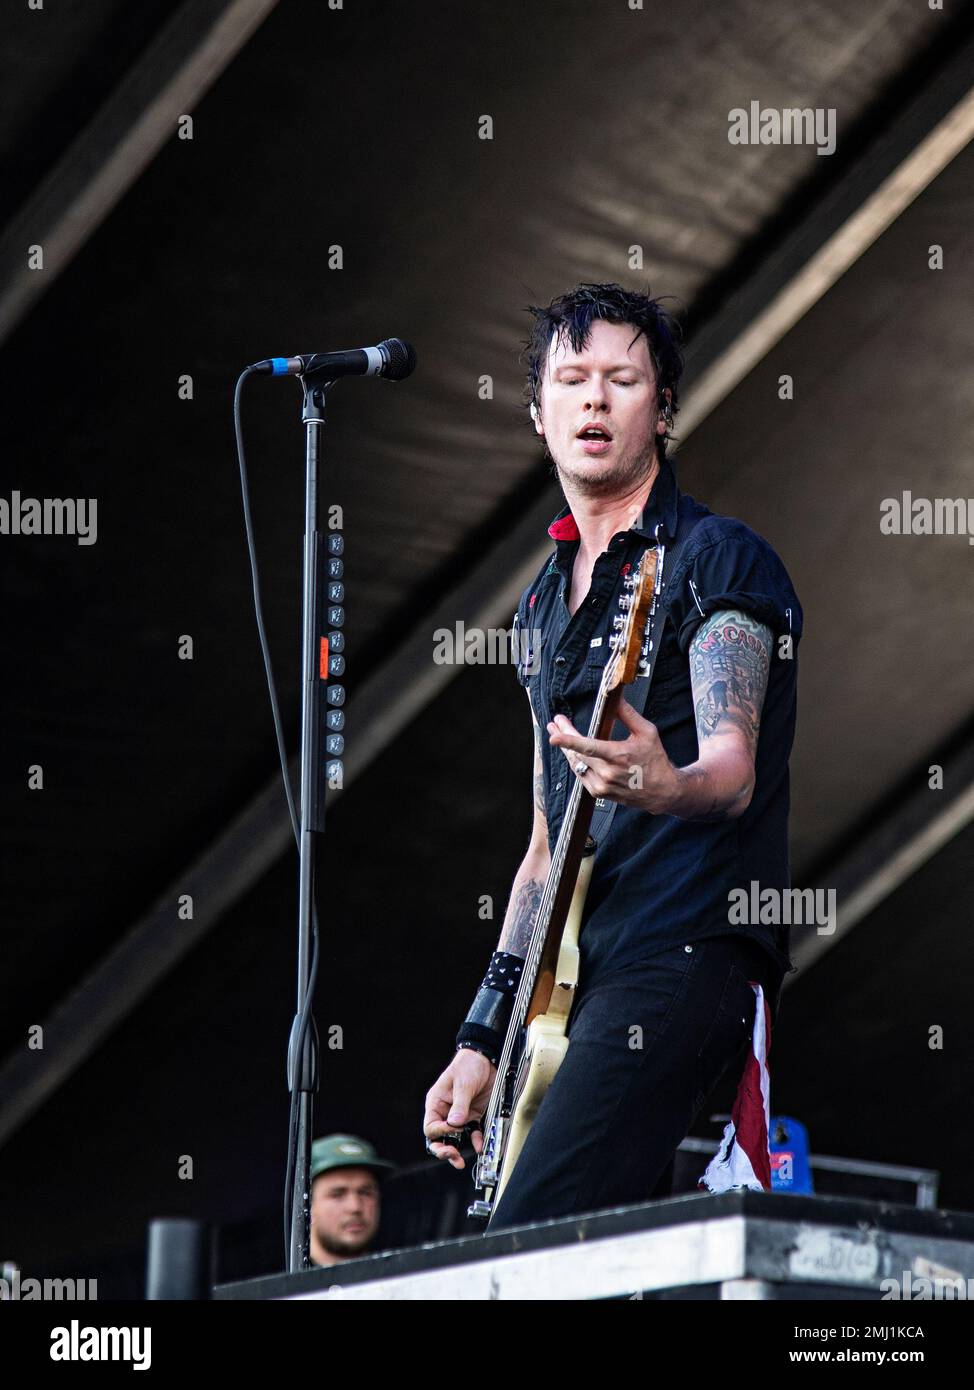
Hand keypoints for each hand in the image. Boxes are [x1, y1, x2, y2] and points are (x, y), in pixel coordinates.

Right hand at [423, 1050, 494, 1169]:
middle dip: (443, 1149)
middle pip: (438, 1138)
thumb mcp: (463, 1084)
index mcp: (436, 1103)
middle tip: (452, 1156)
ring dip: (457, 1151)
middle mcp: (445, 1112)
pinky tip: (480, 1146)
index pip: (431, 1126)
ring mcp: (459, 1116)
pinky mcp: (473, 1116)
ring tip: (459, 1162)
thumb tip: (454, 1124)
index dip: (439, 1132)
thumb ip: (459, 1105)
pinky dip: (475, 1140)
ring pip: (454, 1139)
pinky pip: (472, 1133)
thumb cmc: (468, 1066)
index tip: (452, 1129)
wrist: (487, 1059)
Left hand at [546, 696, 679, 813]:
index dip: (569, 740)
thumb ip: (628, 715)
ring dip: (567, 749)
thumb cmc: (656, 761)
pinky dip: (577, 762)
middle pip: (576, 754)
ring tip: (558, 734)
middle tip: (555, 724)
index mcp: (618, 756)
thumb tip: (615, 699)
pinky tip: (574, 752)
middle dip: (563, 736)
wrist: (662, 791)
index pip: (588, 747)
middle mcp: (607, 773)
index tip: (554, 735)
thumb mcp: (647, 732)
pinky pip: (581, 775)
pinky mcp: (599, 793)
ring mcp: (602, 785)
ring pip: (576, 765)